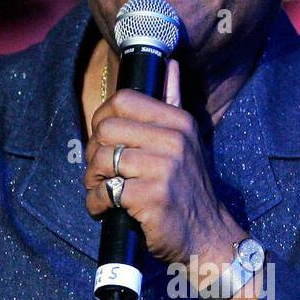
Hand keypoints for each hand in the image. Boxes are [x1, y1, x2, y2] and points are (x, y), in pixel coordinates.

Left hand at [83, 59, 244, 269]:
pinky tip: (104, 209)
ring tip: (101, 190)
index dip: (102, 117)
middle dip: (92, 152)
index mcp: (178, 122)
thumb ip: (173, 102)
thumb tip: (170, 63)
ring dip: (92, 181)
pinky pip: (106, 191)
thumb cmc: (188, 189)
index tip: (103, 138)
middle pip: (106, 129)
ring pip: (101, 160)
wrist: (207, 236)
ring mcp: (164, 169)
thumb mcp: (187, 141)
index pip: (123, 100)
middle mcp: (174, 140)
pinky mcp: (153, 198)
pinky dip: (96, 203)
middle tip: (98, 171)